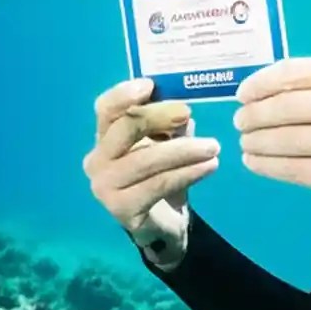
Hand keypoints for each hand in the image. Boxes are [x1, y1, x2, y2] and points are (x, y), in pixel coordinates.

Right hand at [83, 78, 220, 268]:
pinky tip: (210, 166)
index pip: (105, 109)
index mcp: (104, 138)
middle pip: (124, 129)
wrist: (163, 223)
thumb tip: (183, 108)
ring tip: (214, 146)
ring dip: (183, 150)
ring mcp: (104, 186)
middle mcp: (96, 160)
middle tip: (189, 112)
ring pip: (145, 159)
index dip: (123, 94)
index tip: (150, 85)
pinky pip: (158, 184)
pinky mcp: (121, 209)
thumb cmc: (161, 175)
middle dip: (158, 117)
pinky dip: (187, 173)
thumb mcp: (167, 143)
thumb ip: (169, 124)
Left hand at [234, 57, 310, 240]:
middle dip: (251, 115)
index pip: (293, 72)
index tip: (242, 94)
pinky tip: (255, 161)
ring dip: (253, 141)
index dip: (259, 83)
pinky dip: (263, 164)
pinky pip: (285, 167)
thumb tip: (264, 89)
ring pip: (279, 137)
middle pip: (281, 104)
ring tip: (246, 142)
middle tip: (240, 122)